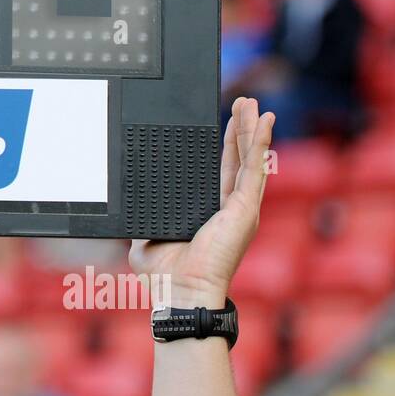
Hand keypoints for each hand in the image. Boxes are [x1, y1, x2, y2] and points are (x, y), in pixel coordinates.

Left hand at [129, 97, 275, 308]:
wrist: (180, 291)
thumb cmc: (166, 275)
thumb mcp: (147, 239)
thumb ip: (147, 218)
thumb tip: (131, 206)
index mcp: (210, 212)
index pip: (220, 171)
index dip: (224, 146)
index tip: (222, 123)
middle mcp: (230, 208)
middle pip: (238, 160)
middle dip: (241, 131)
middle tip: (243, 104)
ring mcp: (241, 208)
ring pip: (250, 160)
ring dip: (252, 130)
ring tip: (254, 105)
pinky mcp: (245, 208)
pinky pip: (255, 169)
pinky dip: (259, 144)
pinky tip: (262, 123)